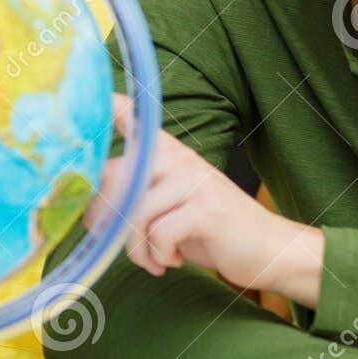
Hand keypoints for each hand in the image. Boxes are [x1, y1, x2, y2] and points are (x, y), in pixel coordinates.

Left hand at [89, 97, 324, 304]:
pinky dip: (159, 257)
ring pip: (135, 214)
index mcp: (167, 152)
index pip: (132, 118)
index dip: (112, 107)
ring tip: (153, 260)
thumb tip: (88, 200)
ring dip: (137, 250)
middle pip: (116, 179)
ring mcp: (194, 180)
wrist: (269, 249)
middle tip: (119, 245)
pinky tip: (173, 260)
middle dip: (107, 222)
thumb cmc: (210, 230)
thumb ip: (137, 193)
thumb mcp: (172, 202)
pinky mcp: (207, 209)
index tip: (102, 97)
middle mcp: (179, 157)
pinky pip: (159, 234)